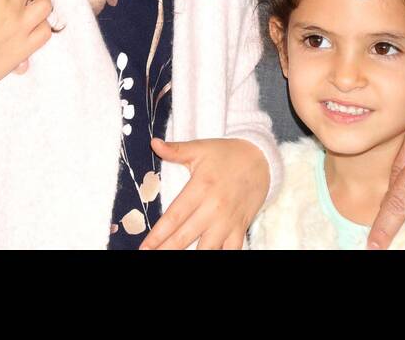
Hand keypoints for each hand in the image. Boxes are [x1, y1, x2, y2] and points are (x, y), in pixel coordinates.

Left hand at [138, 137, 269, 250]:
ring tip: (171, 261)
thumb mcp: (200, 148)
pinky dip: (219, 257)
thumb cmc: (226, 154)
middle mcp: (214, 208)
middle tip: (148, 258)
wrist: (261, 160)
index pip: (174, 217)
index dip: (157, 235)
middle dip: (165, 251)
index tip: (144, 247)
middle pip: (185, 237)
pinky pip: (230, 251)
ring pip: (206, 249)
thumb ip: (175, 150)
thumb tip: (153, 143)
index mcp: (201, 187)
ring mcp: (228, 221)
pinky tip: (205, 258)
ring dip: (190, 258)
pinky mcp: (240, 228)